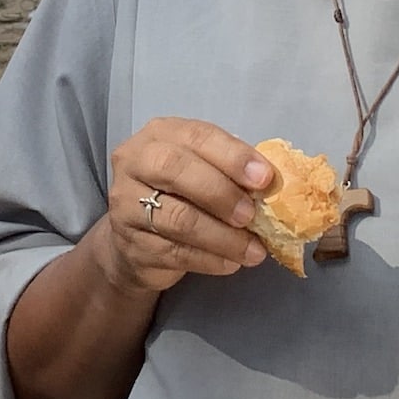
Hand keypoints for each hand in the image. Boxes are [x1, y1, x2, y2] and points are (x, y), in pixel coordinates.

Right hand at [94, 117, 272, 294]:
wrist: (136, 241)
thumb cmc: (179, 195)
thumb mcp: (202, 170)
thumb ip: (230, 170)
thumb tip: (272, 183)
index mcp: (160, 134)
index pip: (197, 136)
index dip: (232, 156)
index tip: (264, 179)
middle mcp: (135, 163)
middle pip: (175, 169)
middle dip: (221, 193)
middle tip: (252, 215)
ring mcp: (126, 204)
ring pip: (178, 218)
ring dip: (223, 237)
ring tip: (253, 250)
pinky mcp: (130, 244)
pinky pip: (175, 252)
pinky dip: (210, 260)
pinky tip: (231, 263)